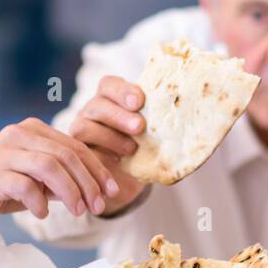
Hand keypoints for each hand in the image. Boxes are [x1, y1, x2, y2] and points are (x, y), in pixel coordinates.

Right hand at [0, 117, 119, 234]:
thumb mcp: (30, 180)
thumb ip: (57, 179)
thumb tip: (93, 190)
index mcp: (31, 130)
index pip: (75, 146)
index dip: (98, 169)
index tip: (112, 191)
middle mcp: (18, 135)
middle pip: (67, 155)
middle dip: (90, 183)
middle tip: (100, 206)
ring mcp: (4, 153)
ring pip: (51, 167)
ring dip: (71, 192)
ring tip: (79, 212)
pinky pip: (27, 186)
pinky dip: (40, 203)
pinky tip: (43, 214)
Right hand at [67, 76, 149, 214]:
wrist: (125, 182)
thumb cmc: (142, 152)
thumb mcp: (154, 136)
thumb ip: (161, 124)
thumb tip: (193, 123)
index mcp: (110, 101)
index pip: (109, 85)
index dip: (122, 90)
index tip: (140, 100)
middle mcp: (92, 114)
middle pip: (97, 106)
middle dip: (118, 114)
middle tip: (140, 127)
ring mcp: (79, 134)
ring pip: (84, 128)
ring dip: (110, 137)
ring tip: (132, 150)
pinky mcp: (74, 156)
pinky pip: (78, 154)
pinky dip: (98, 159)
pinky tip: (116, 165)